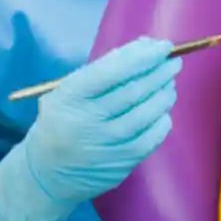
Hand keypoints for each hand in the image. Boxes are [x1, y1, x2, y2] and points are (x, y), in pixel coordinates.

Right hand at [0, 38, 179, 220]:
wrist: (46, 175)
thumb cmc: (61, 122)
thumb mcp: (66, 93)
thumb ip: (100, 72)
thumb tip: (144, 49)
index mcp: (69, 97)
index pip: (112, 71)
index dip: (142, 56)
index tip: (162, 46)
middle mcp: (87, 121)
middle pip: (133, 91)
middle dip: (159, 72)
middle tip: (174, 60)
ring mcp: (105, 145)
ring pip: (146, 114)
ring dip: (163, 94)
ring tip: (169, 83)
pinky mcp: (120, 164)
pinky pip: (151, 139)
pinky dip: (162, 121)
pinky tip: (163, 110)